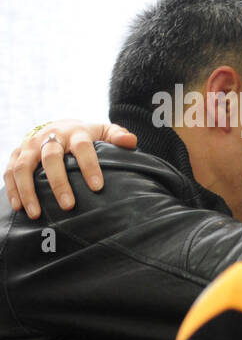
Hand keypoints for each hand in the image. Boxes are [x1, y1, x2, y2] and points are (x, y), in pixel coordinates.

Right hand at [6, 120, 136, 218]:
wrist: (58, 126)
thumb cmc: (86, 136)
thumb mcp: (104, 132)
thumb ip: (118, 136)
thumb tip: (130, 141)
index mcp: (75, 132)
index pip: (83, 147)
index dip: (90, 166)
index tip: (97, 187)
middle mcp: (50, 137)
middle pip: (51, 158)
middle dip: (59, 183)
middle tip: (69, 206)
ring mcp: (30, 145)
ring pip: (24, 166)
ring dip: (28, 191)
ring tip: (36, 214)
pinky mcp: (16, 154)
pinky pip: (9, 172)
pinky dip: (12, 190)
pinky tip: (19, 208)